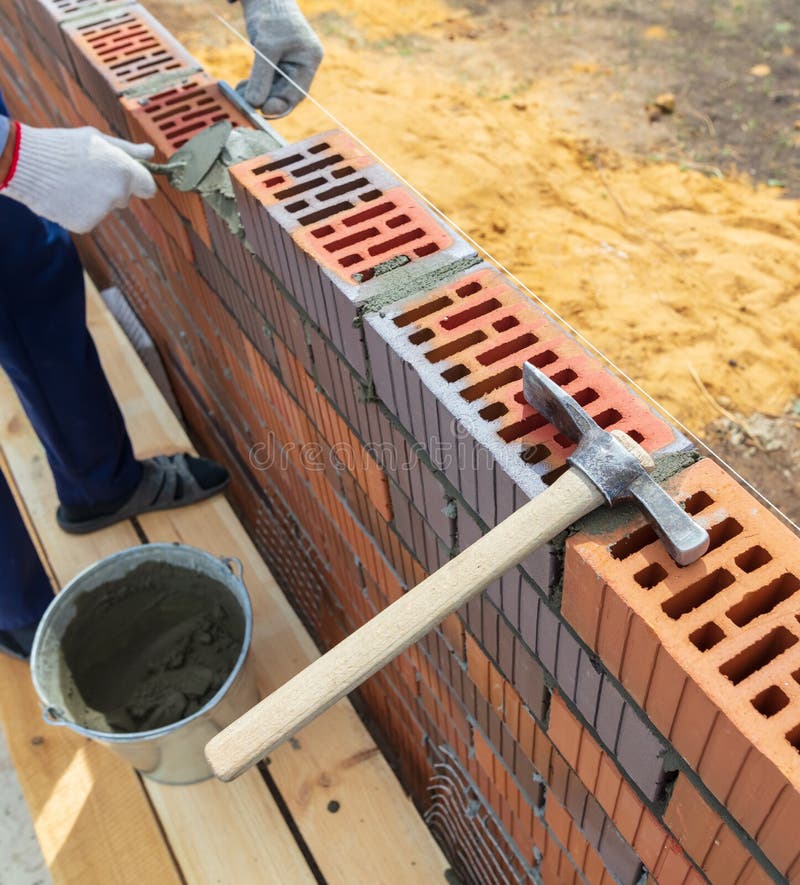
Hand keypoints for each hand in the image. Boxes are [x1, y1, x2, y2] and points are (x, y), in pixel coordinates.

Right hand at [2, 124, 155, 232]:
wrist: (27, 164)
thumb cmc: (64, 146)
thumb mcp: (97, 139)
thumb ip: (128, 150)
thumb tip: (151, 152)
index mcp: (125, 171)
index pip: (148, 188)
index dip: (138, 182)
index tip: (126, 178)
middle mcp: (118, 194)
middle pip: (124, 198)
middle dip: (112, 188)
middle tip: (86, 173)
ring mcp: (102, 212)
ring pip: (105, 208)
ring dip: (94, 199)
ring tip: (71, 181)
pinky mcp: (86, 224)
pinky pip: (89, 218)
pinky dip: (79, 210)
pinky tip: (65, 195)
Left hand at [240, 0, 322, 117]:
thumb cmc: (270, 13)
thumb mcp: (266, 45)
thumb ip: (262, 76)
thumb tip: (255, 104)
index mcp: (309, 59)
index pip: (298, 91)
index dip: (281, 104)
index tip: (264, 110)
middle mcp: (301, 63)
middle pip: (285, 92)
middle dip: (266, 99)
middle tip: (247, 104)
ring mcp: (288, 62)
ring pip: (274, 88)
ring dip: (257, 93)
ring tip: (240, 93)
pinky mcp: (274, 60)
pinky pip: (266, 80)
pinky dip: (254, 85)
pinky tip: (242, 87)